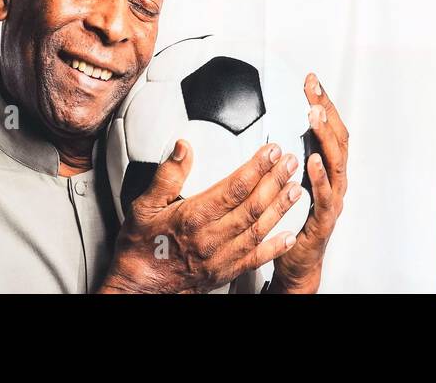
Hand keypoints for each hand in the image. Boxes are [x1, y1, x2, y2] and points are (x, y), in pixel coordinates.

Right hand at [99, 141, 301, 293]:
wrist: (139, 286)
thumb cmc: (141, 246)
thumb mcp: (143, 206)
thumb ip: (166, 176)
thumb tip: (183, 148)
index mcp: (193, 218)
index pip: (234, 188)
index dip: (257, 168)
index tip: (271, 151)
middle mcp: (211, 239)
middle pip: (252, 206)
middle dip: (275, 181)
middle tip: (291, 162)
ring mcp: (221, 258)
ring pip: (258, 230)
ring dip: (280, 208)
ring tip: (296, 188)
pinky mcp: (225, 273)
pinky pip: (255, 259)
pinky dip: (275, 248)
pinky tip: (289, 236)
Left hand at [269, 74, 348, 293]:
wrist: (298, 262)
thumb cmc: (295, 220)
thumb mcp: (292, 180)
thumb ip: (291, 156)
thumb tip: (276, 126)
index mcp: (328, 169)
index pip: (330, 129)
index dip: (323, 103)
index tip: (311, 81)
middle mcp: (336, 180)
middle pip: (338, 139)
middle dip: (327, 111)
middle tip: (314, 91)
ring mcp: (334, 199)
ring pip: (336, 163)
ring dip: (325, 137)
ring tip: (314, 115)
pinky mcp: (325, 219)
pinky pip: (325, 195)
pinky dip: (320, 177)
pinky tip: (312, 160)